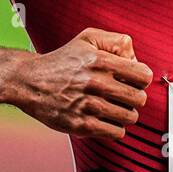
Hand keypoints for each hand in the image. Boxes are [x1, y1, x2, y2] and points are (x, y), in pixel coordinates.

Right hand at [13, 27, 152, 138]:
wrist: (29, 81)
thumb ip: (116, 42)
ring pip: (130, 117)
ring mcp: (89, 106)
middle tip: (123, 95)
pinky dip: (115, 128)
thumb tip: (135, 60)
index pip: (143, 76)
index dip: (140, 78)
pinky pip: (116, 133)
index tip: (132, 81)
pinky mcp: (81, 125)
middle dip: (134, 97)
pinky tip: (105, 119)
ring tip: (113, 107)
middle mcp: (96, 83)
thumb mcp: (88, 38)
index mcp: (100, 61)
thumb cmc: (61, 60)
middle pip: (139, 99)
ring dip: (125, 113)